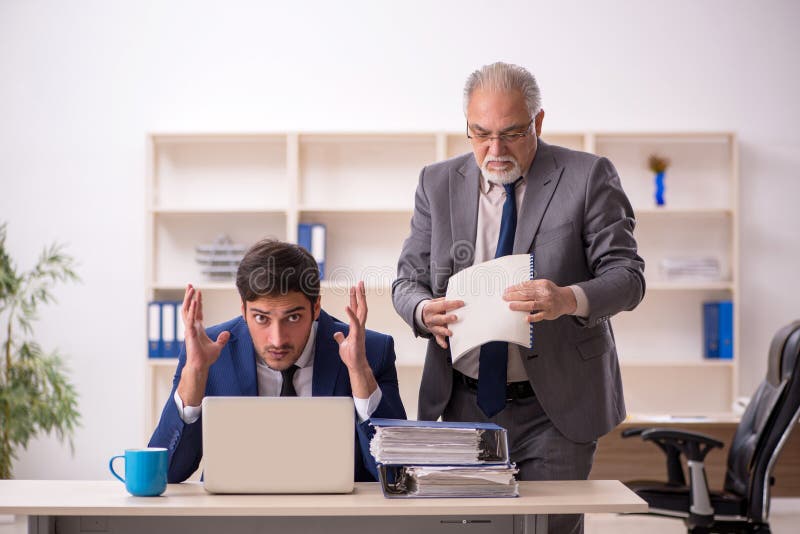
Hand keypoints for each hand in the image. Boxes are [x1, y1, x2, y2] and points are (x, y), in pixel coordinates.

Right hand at [181, 284, 229, 371]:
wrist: (200, 366)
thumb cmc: (206, 358)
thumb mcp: (217, 346)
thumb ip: (222, 339)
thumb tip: (227, 333)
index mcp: (197, 329)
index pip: (197, 312)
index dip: (198, 302)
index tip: (198, 292)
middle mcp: (192, 327)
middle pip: (189, 308)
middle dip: (189, 296)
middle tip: (189, 285)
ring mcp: (190, 329)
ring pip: (187, 311)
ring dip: (189, 299)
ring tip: (191, 288)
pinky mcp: (190, 333)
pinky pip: (190, 319)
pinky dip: (193, 310)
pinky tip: (195, 301)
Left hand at [333, 281, 376, 398]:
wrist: (355, 365)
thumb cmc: (351, 356)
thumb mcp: (343, 344)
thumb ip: (340, 337)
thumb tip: (337, 333)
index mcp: (356, 326)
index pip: (356, 309)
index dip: (355, 298)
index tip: (355, 288)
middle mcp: (359, 326)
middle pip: (361, 306)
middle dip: (360, 294)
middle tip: (360, 282)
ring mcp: (359, 330)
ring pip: (362, 311)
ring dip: (360, 299)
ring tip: (358, 288)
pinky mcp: (357, 336)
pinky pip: (354, 323)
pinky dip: (351, 314)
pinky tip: (347, 306)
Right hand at [422, 297, 463, 348]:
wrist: (422, 315)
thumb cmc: (433, 308)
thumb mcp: (435, 301)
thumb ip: (443, 300)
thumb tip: (455, 298)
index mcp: (430, 308)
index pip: (443, 305)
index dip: (452, 304)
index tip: (461, 303)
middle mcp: (430, 318)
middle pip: (439, 318)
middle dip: (447, 318)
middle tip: (455, 317)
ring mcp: (432, 326)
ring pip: (438, 329)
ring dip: (444, 331)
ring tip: (450, 333)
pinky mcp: (434, 333)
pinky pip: (438, 338)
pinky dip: (441, 342)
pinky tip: (445, 345)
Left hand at [504, 279, 576, 322]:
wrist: (566, 299)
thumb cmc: (552, 292)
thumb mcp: (544, 284)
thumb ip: (532, 285)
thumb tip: (517, 287)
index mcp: (542, 285)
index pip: (526, 286)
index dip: (515, 288)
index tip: (507, 290)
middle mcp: (544, 294)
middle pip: (527, 294)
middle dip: (514, 296)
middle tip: (505, 298)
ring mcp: (547, 304)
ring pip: (532, 305)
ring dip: (520, 306)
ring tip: (511, 306)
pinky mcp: (549, 313)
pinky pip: (540, 316)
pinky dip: (533, 317)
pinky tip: (526, 318)